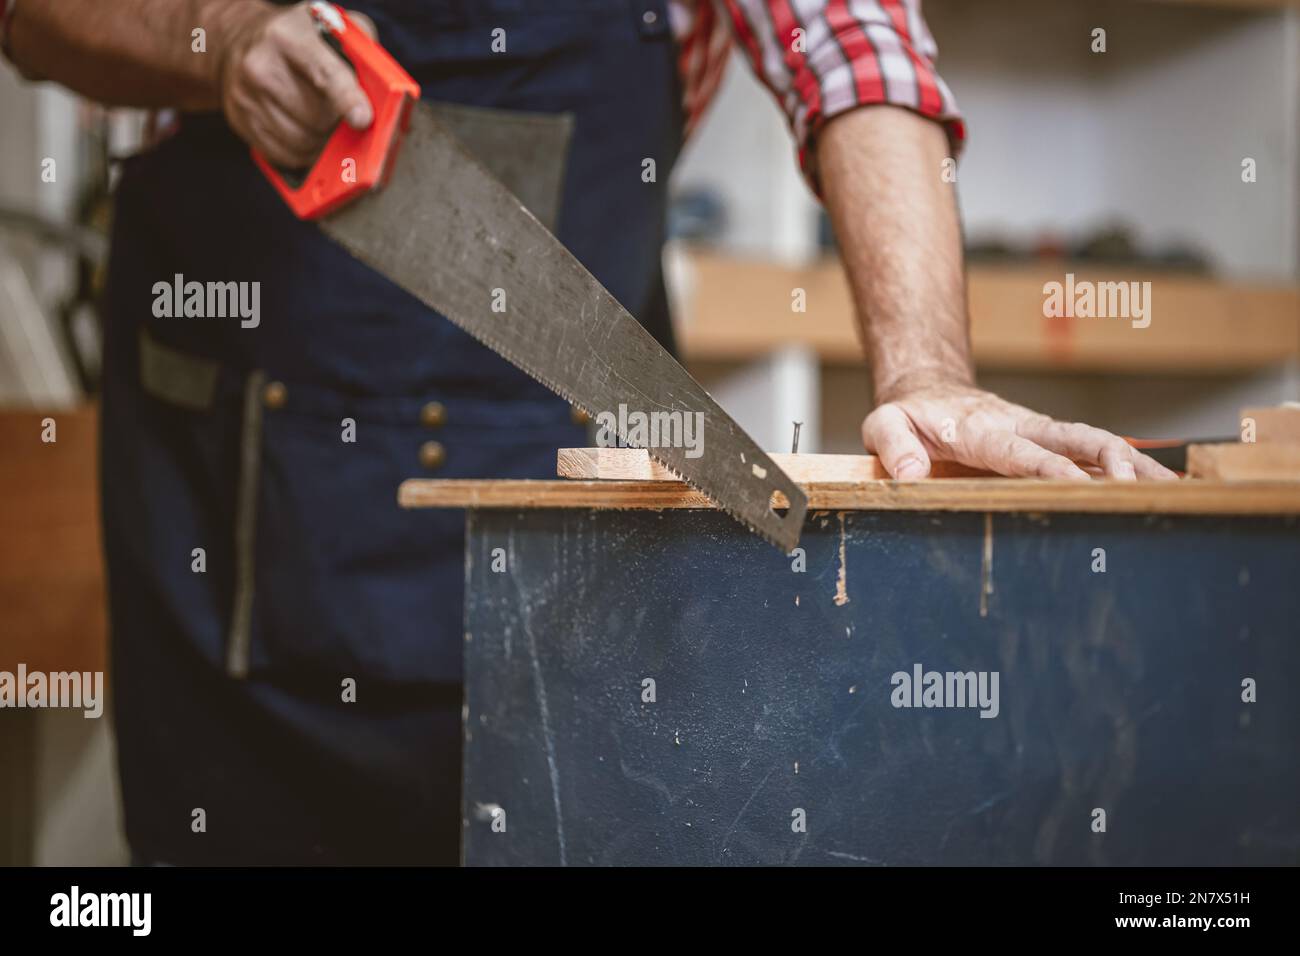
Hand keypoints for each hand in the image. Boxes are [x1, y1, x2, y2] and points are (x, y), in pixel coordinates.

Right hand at [216, 2, 374, 168]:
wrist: (239, 39)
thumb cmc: (299, 37)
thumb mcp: (330, 25)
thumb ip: (362, 49)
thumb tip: (385, 91)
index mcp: (290, 38)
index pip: (325, 74)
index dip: (347, 99)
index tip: (363, 119)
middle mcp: (263, 66)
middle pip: (317, 117)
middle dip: (340, 125)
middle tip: (348, 119)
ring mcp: (247, 96)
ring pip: (303, 141)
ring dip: (324, 143)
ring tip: (328, 124)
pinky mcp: (242, 121)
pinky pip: (285, 154)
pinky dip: (305, 153)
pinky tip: (310, 136)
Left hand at [862, 381, 1178, 480]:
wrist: (928, 392)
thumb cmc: (908, 414)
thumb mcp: (883, 426)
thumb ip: (894, 446)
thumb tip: (911, 474)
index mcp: (979, 432)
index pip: (1019, 452)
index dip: (1049, 467)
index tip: (1079, 484)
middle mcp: (1019, 428)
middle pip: (1074, 441)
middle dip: (1109, 459)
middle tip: (1139, 483)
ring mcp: (1038, 434)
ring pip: (1094, 445)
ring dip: (1133, 465)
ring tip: (1174, 488)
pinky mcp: (1049, 442)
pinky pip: (1091, 453)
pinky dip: (1128, 466)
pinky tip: (1160, 484)